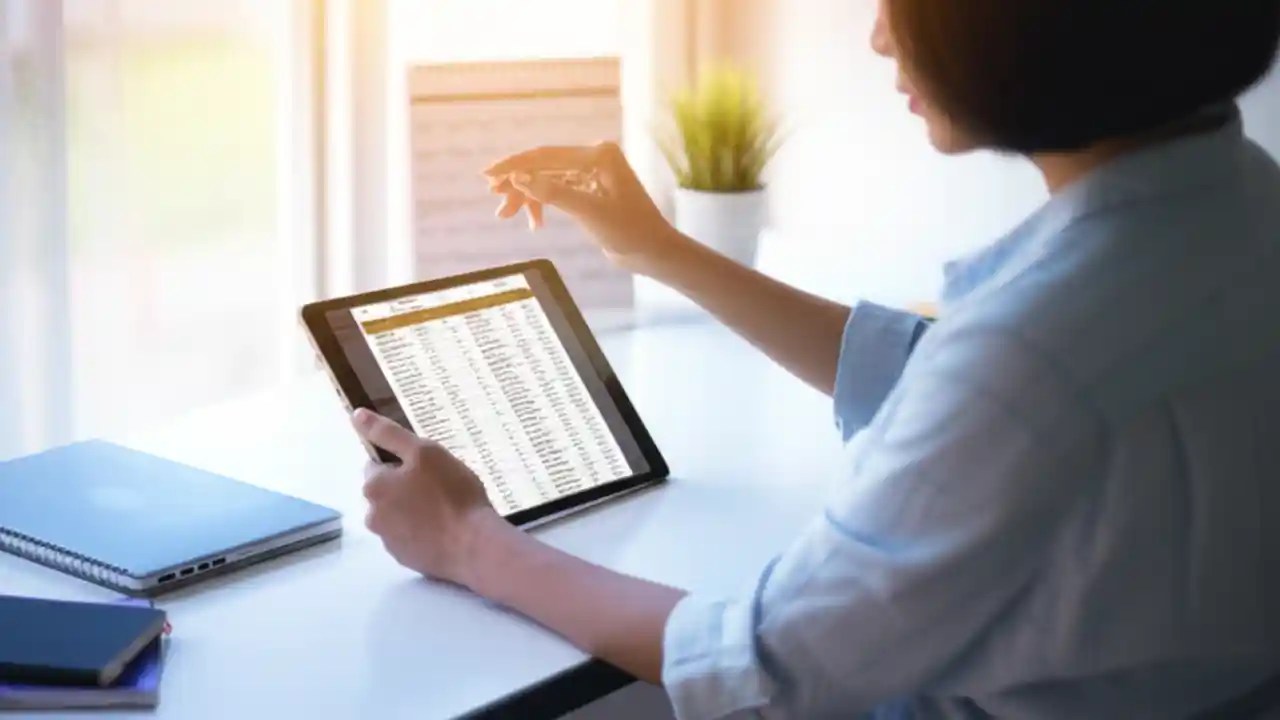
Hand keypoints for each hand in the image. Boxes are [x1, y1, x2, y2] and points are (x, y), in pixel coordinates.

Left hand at [352, 409, 505, 586]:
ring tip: (446, 510)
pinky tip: (445, 531)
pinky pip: (409, 538)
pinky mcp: (405, 559)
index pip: (377, 465)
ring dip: (413, 511)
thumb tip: (356, 415)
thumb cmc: (452, 493)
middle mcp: (372, 515)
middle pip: (386, 493)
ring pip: (397, 516)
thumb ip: (389, 434)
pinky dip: (421, 533)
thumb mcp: (425, 452)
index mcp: (374, 486)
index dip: (403, 463)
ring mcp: (388, 541)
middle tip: (440, 487)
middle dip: (406, 488)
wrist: (474, 545)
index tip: (428, 467)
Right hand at [483, 142, 686, 274]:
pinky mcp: (589, 190)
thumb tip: (518, 178)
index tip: (488, 176)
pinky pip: (557, 191)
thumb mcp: (589, 212)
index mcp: (598, 154)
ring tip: (504, 215)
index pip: (547, 156)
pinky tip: (534, 224)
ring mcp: (591, 173)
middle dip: (518, 183)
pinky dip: (542, 205)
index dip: (515, 165)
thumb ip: (553, 193)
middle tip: (494, 198)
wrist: (653, 252)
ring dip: (527, 197)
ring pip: (547, 180)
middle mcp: (594, 157)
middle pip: (544, 165)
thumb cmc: (630, 230)